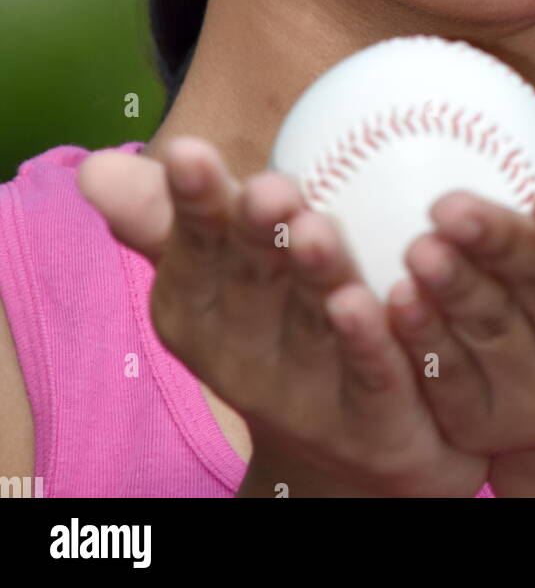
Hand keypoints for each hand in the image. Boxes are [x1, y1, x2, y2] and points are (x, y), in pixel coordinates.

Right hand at [77, 137, 487, 497]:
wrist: (344, 438)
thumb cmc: (272, 313)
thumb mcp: (219, 265)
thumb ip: (169, 214)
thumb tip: (93, 168)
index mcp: (200, 307)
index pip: (196, 247)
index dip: (195, 204)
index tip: (188, 153)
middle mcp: (243, 352)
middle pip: (254, 283)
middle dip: (259, 235)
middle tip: (269, 188)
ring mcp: (304, 390)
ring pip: (314, 324)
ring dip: (317, 276)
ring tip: (318, 230)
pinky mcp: (368, 419)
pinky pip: (372, 374)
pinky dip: (372, 339)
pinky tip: (382, 298)